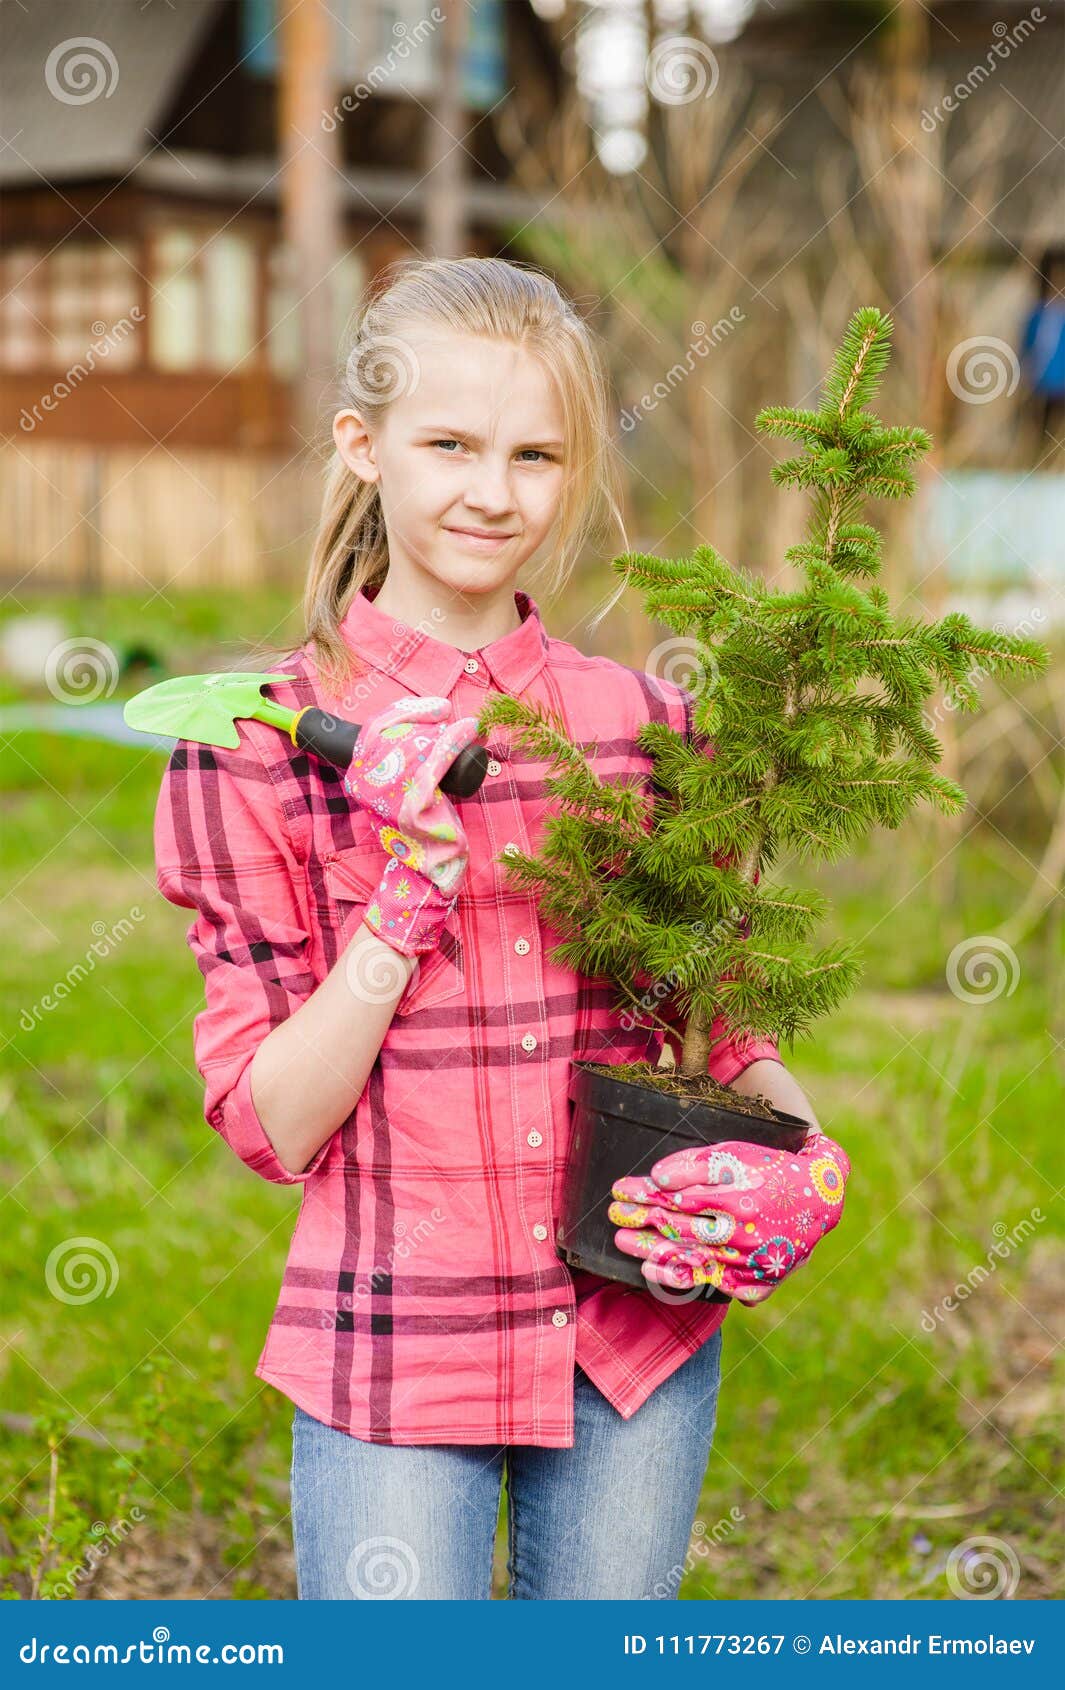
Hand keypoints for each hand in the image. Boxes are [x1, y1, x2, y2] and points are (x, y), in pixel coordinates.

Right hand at [342, 695, 480, 956]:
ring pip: (416, 744)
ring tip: (464, 726)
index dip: (404, 710)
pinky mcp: (416, 806)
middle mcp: (368, 786)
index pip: (374, 728)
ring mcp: (391, 796)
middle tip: (449, 716)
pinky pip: (436, 762)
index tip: (434, 707)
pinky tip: (467, 729)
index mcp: (359, 779)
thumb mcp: (398, 795)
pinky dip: (454, 740)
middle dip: (425, 716)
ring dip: (445, 726)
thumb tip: (420, 733)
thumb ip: (396, 771)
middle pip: (395, 732)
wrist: (426, 875)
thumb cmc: (419, 831)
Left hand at [608, 1132, 850, 1301]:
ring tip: (623, 1243)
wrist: (820, 1199)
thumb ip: (696, 1164)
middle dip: (640, 1220)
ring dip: (650, 1250)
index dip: (643, 1193)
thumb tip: (657, 1177)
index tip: (618, 1189)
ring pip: (688, 1258)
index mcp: (736, 1199)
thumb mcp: (736, 1155)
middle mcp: (741, 1235)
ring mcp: (748, 1262)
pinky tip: (651, 1271)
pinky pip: (710, 1283)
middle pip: (677, 1229)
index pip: (675, 1198)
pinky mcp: (755, 1282)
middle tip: (615, 1215)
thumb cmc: (771, 1169)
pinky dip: (678, 1278)